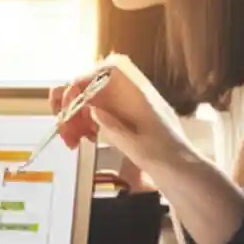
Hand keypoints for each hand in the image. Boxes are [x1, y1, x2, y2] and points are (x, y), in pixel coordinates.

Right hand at [49, 55, 186, 166]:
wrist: (181, 172)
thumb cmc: (166, 159)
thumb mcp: (139, 146)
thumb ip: (114, 127)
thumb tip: (92, 109)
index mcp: (138, 95)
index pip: (107, 71)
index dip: (84, 79)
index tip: (71, 101)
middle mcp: (127, 96)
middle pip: (90, 85)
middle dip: (70, 101)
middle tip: (61, 124)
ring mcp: (121, 108)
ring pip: (86, 101)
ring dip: (72, 117)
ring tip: (70, 140)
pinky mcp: (118, 121)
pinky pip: (92, 115)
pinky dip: (80, 126)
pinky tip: (80, 141)